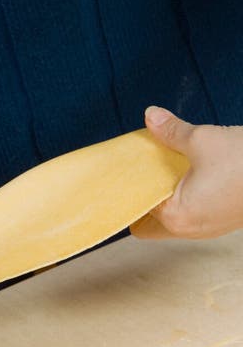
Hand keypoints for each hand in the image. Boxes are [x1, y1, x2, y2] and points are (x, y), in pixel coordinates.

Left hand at [131, 107, 242, 239]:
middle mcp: (186, 231)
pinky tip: (190, 178)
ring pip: (170, 222)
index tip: (126, 173)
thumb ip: (171, 131)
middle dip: (143, 202)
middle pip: (147, 225)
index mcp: (175, 216)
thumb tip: (150, 115)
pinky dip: (184, 202)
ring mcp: (204, 231)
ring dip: (165, 200)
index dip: (129, 191)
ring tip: (168, 172)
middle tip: (145, 174)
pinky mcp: (219, 224)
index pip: (136, 211)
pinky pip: (190, 218)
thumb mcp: (203, 139)